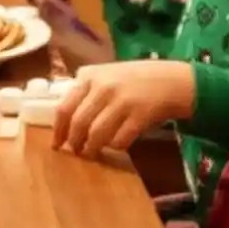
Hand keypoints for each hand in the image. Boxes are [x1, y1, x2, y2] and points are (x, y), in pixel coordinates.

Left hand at [53, 60, 195, 157]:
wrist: (172, 80)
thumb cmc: (135, 79)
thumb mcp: (105, 74)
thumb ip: (86, 90)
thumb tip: (65, 117)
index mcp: (89, 76)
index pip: (65, 107)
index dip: (58, 130)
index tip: (56, 143)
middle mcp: (103, 87)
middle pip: (79, 123)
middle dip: (74, 142)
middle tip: (75, 151)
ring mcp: (122, 101)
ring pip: (97, 134)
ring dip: (91, 148)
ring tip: (91, 153)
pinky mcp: (140, 116)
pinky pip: (120, 140)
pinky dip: (114, 147)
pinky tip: (115, 146)